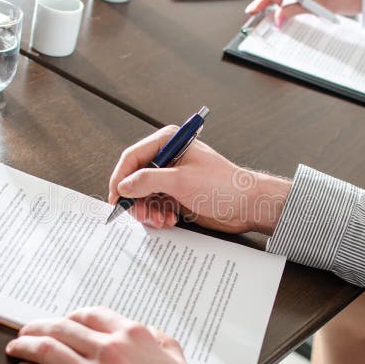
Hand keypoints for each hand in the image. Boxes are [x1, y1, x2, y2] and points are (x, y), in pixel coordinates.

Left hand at [6, 307, 228, 363]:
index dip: (71, 316)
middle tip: (28, 330)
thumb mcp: (178, 362)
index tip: (63, 321)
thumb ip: (161, 341)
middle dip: (39, 327)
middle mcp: (110, 351)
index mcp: (133, 336)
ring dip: (26, 346)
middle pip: (62, 328)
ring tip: (16, 347)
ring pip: (47, 351)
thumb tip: (150, 332)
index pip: (90, 315)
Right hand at [108, 126, 291, 234]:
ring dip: (148, 210)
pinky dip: (158, 215)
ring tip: (159, 220)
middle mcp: (168, 158)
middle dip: (136, 199)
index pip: (132, 157)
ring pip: (144, 195)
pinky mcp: (177, 194)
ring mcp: (172, 177)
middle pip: (135, 178)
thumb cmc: (223, 185)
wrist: (248, 205)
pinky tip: (168, 221)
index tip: (116, 198)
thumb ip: (148, 180)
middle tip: (140, 214)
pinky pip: (156, 205)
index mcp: (169, 142)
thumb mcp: (181, 181)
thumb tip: (124, 185)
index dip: (121, 178)